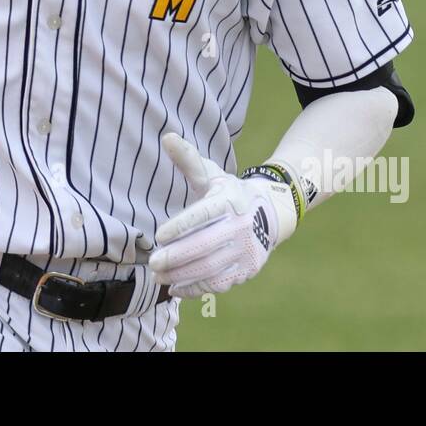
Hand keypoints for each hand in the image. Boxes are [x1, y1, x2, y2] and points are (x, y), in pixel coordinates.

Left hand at [149, 133, 297, 297]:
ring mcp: (246, 250)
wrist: (271, 213)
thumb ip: (188, 159)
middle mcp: (240, 226)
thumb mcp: (212, 173)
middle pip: (206, 246)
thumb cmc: (230, 193)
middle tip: (153, 262)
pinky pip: (220, 283)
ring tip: (158, 275)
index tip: (158, 236)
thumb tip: (166, 137)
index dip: (181, 226)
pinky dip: (196, 288)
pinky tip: (175, 287)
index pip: (204, 215)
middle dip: (177, 257)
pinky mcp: (248, 269)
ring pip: (211, 268)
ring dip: (182, 275)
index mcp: (229, 201)